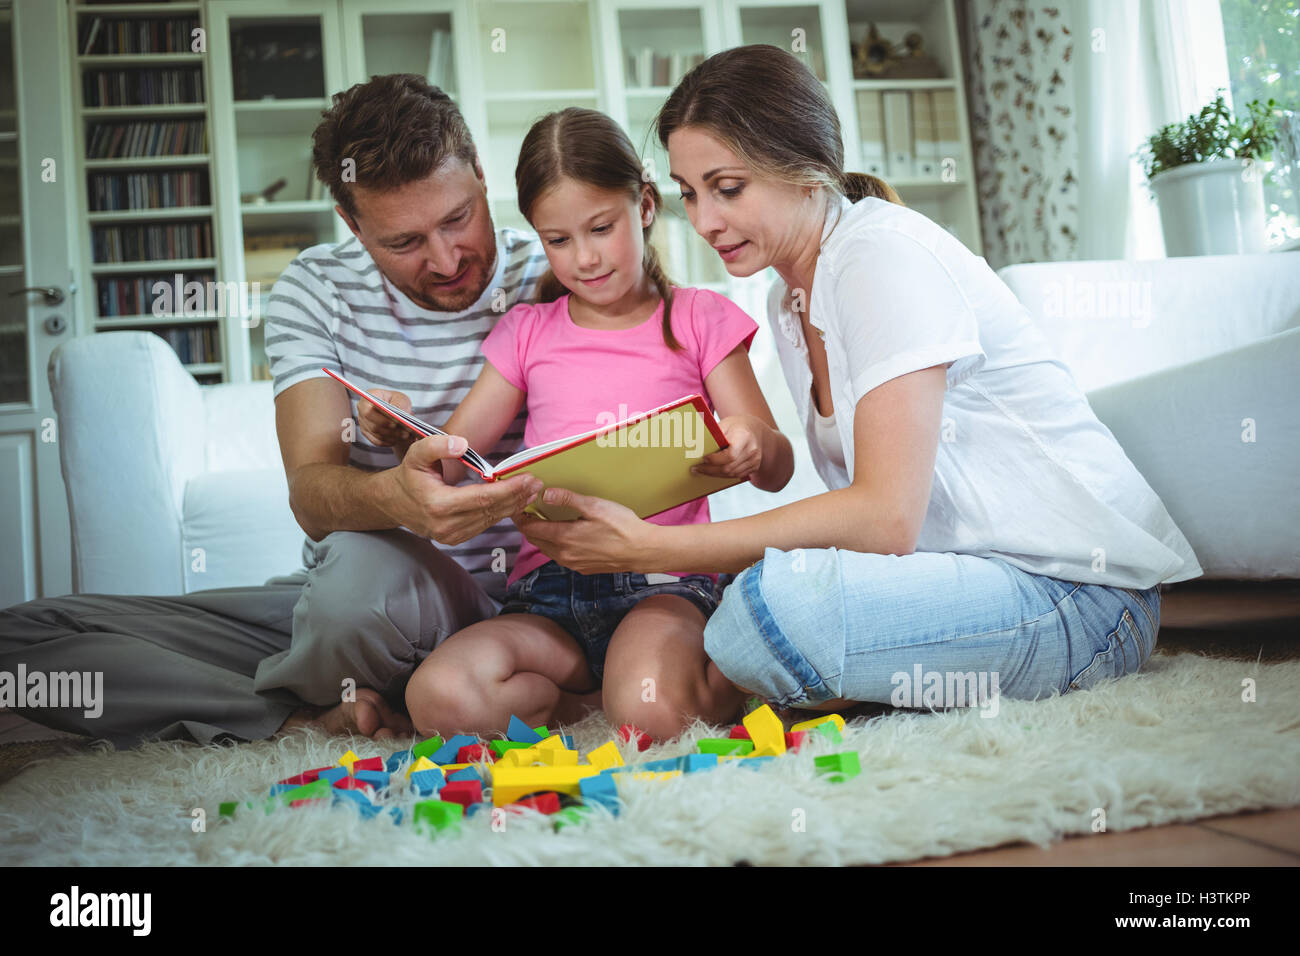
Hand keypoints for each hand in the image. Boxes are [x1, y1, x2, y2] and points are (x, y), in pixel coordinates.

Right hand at [358, 388, 419, 449]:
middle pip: (373, 426)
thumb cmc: (396, 400)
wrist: (394, 408)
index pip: (369, 411)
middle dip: (390, 431)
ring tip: (407, 436)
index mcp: (367, 398)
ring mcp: (363, 423)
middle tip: (406, 433)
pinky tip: (401, 440)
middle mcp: (362, 411)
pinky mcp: (367, 433)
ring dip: (392, 437)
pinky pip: (378, 441)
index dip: (381, 419)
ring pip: (376, 434)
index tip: (395, 424)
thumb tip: (397, 416)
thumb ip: (399, 405)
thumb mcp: (400, 398)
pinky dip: (390, 442)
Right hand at [381, 435, 543, 545]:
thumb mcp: (416, 454)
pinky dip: (501, 513)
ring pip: (490, 520)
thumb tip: (462, 444)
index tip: (528, 478)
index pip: (483, 498)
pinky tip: (514, 501)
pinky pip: (484, 525)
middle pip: (491, 510)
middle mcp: (446, 526)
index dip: (508, 489)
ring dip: (513, 505)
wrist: (393, 502)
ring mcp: (451, 536)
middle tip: (537, 482)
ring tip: (531, 491)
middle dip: (517, 496)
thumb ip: (437, 446)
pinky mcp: (456, 539)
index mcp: (438, 505)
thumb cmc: (408, 475)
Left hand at [512, 487, 653, 574]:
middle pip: (536, 540)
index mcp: (563, 538)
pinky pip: (561, 556)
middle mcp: (564, 554)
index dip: (521, 516)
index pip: (530, 528)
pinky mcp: (583, 568)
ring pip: (547, 549)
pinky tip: (565, 534)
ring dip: (542, 536)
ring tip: (546, 520)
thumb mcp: (594, 506)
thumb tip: (545, 494)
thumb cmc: (622, 527)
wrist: (642, 551)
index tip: (518, 505)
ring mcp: (573, 564)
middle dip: (530, 525)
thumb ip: (567, 499)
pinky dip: (555, 544)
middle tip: (530, 509)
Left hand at [692, 415, 762, 482]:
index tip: (703, 458)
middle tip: (695, 469)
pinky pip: (736, 475)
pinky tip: (713, 471)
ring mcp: (754, 460)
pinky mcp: (754, 467)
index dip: (715, 460)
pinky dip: (723, 475)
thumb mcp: (725, 424)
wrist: (755, 430)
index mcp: (744, 437)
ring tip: (701, 470)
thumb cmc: (736, 426)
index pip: (730, 455)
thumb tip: (695, 446)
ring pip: (731, 474)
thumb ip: (713, 435)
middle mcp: (752, 450)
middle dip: (710, 470)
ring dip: (714, 474)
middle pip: (729, 467)